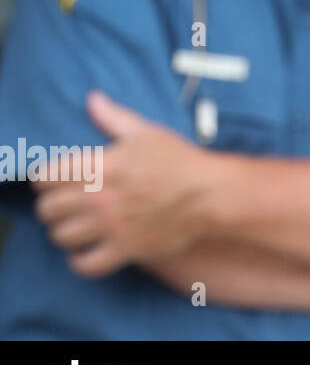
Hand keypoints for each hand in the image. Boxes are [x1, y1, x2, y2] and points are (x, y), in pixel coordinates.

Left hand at [33, 90, 218, 276]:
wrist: (210, 194)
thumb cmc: (179, 160)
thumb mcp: (147, 132)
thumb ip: (113, 117)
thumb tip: (93, 99)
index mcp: (101, 167)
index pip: (46, 176)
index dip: (43, 177)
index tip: (51, 179)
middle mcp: (100, 198)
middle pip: (48, 209)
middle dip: (50, 204)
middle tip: (61, 202)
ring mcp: (112, 227)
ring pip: (61, 236)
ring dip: (63, 230)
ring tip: (73, 224)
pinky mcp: (126, 249)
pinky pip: (86, 264)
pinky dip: (80, 260)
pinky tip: (85, 250)